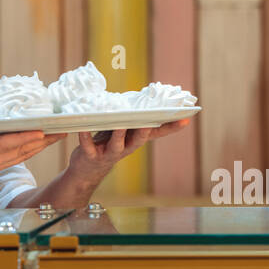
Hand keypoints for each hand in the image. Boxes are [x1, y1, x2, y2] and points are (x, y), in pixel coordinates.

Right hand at [0, 120, 65, 184]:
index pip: (6, 145)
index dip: (24, 137)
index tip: (43, 130)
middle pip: (20, 151)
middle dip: (42, 141)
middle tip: (62, 129)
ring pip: (21, 156)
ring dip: (40, 146)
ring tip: (57, 134)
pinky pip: (15, 157)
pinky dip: (29, 148)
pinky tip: (39, 141)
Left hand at [69, 117, 193, 178]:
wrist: (87, 170)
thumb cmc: (106, 143)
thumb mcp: (121, 131)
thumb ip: (131, 119)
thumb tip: (144, 99)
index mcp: (134, 139)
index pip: (155, 133)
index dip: (171, 127)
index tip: (186, 119)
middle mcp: (125, 147)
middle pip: (139, 140)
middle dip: (145, 131)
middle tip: (150, 121)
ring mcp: (108, 153)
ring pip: (117, 144)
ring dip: (118, 135)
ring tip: (120, 125)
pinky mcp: (91, 156)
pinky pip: (88, 145)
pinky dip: (85, 137)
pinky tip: (83, 128)